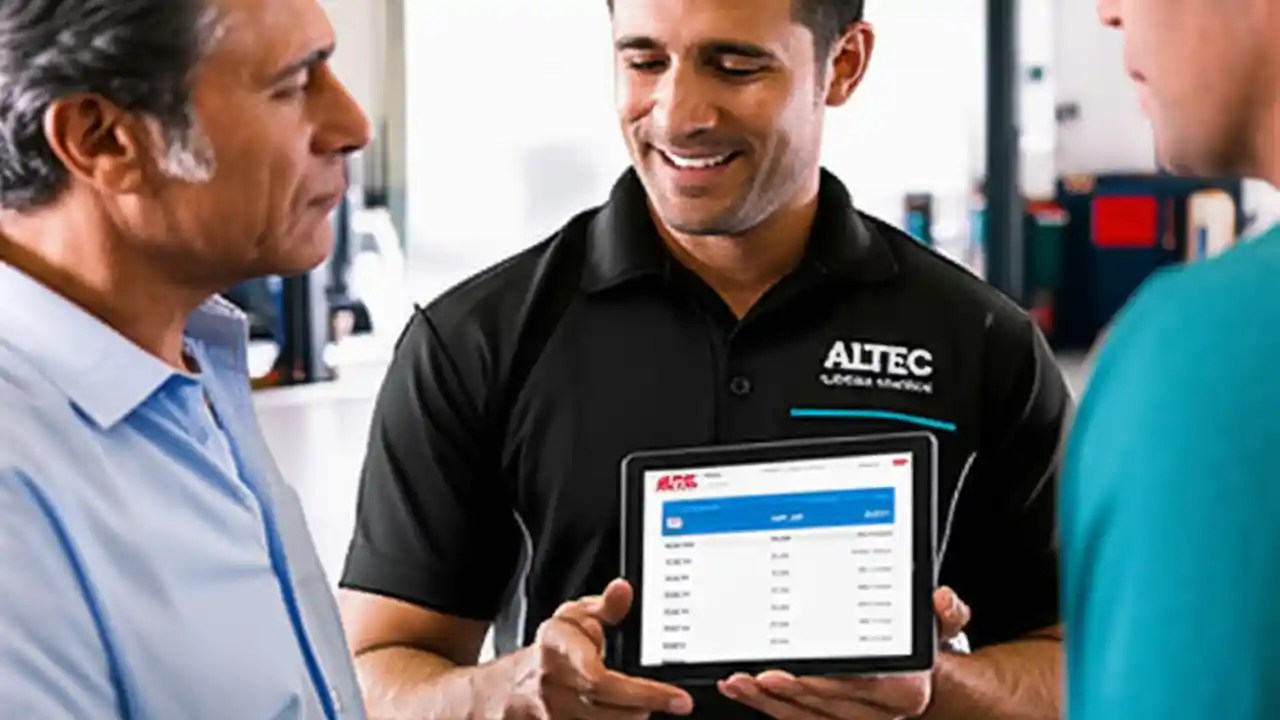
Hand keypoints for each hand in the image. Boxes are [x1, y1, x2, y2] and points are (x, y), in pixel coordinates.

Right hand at [506, 579, 693, 718]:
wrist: (502, 692)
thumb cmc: (546, 654)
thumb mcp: (571, 620)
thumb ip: (603, 607)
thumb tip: (623, 590)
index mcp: (557, 648)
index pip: (602, 678)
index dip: (645, 692)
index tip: (679, 700)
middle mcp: (550, 685)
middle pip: (609, 711)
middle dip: (642, 707)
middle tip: (661, 700)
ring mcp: (547, 716)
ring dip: (625, 719)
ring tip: (632, 705)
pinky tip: (618, 714)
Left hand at [718, 587, 971, 719]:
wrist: (926, 677)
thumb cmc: (921, 646)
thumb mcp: (941, 624)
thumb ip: (947, 612)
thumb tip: (943, 599)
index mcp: (906, 690)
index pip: (858, 689)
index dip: (822, 682)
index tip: (790, 672)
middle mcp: (880, 712)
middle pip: (825, 706)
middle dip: (786, 694)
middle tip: (754, 676)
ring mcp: (854, 719)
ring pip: (806, 718)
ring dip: (768, 703)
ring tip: (737, 684)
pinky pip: (798, 718)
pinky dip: (768, 705)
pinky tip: (744, 690)